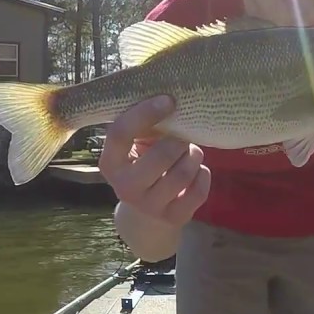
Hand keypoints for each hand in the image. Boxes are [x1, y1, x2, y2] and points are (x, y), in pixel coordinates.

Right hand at [99, 95, 210, 226]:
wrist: (145, 216)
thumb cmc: (141, 167)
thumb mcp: (133, 148)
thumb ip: (142, 127)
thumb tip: (169, 95)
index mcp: (110, 163)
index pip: (121, 133)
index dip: (145, 113)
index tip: (168, 100)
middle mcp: (125, 187)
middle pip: (161, 155)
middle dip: (180, 141)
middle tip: (183, 138)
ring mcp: (149, 206)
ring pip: (184, 172)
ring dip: (194, 156)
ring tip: (191, 153)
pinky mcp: (172, 218)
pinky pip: (199, 190)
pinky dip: (203, 174)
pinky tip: (197, 172)